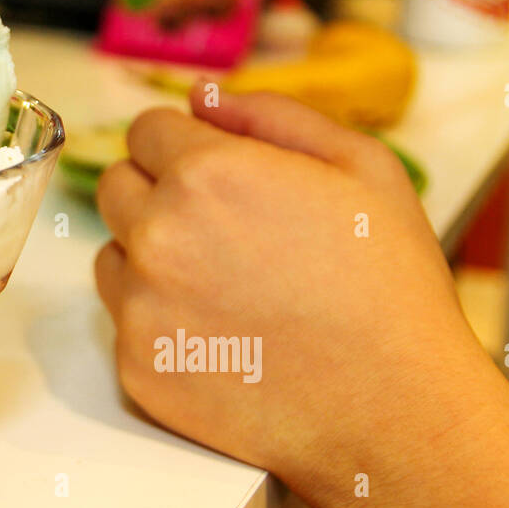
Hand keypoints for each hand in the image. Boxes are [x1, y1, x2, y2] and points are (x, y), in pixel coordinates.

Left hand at [94, 83, 508, 507]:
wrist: (394, 410)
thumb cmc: (388, 287)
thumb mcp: (361, 167)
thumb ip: (272, 114)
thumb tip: (202, 97)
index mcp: (205, 174)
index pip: (146, 130)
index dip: (183, 145)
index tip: (214, 172)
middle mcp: (157, 234)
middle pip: (117, 185)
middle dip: (158, 193)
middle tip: (224, 229)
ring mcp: (139, 304)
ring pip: (114, 252)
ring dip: (151, 256)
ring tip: (227, 284)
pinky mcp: (137, 364)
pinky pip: (124, 320)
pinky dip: (160, 320)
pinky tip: (222, 333)